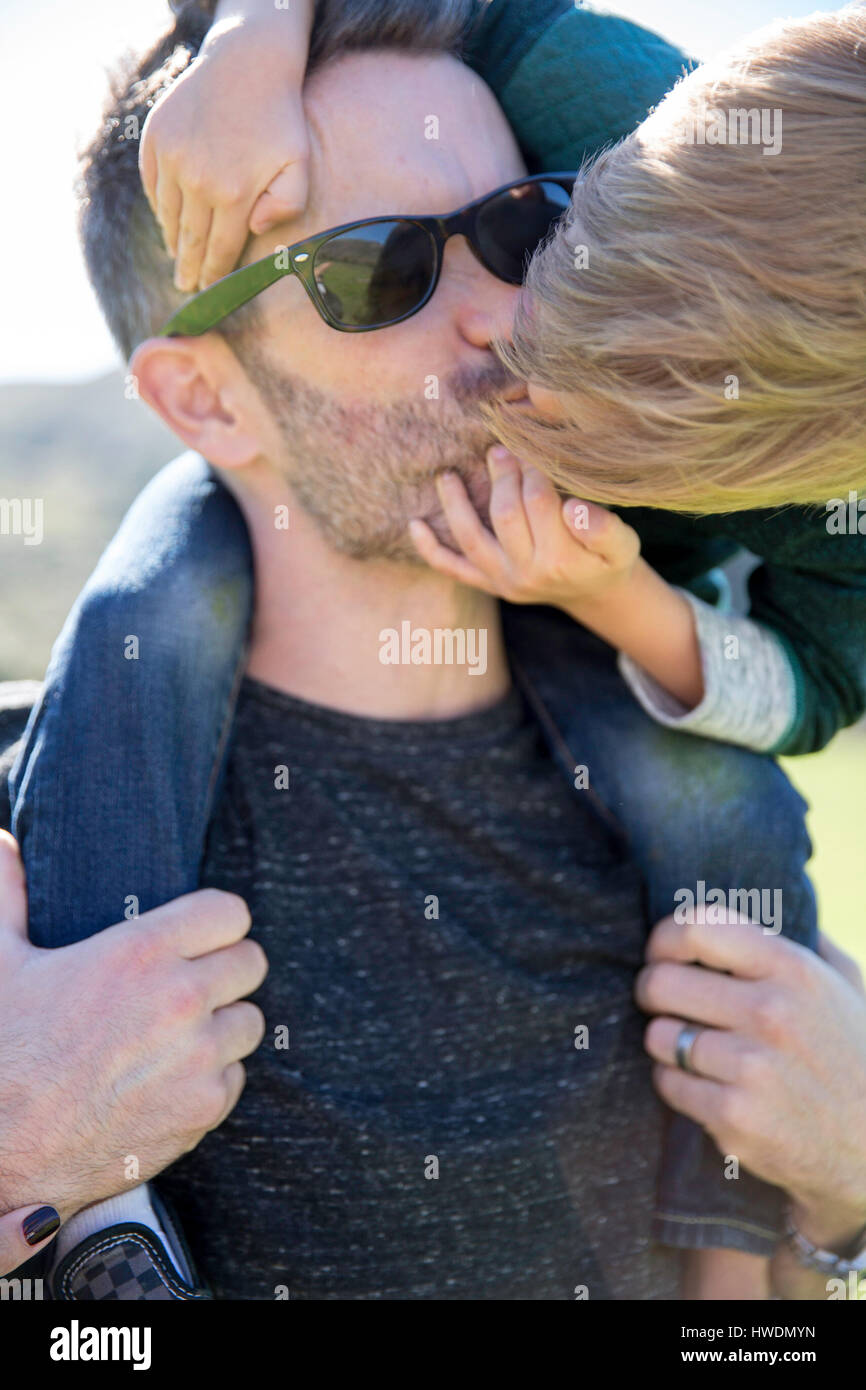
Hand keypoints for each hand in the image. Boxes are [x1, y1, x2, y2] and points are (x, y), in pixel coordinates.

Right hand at [0, 830, 267, 1266]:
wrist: (1, 1152)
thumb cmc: (2, 1052)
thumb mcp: (0, 962)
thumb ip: (8, 893)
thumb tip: (2, 842)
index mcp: (139, 952)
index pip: (230, 912)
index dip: (216, 921)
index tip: (200, 935)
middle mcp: (180, 1000)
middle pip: (251, 962)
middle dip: (225, 969)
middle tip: (193, 984)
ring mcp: (197, 1058)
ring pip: (249, 1022)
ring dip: (222, 1025)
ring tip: (181, 1033)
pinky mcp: (203, 1110)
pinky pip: (234, 1078)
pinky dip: (211, 1077)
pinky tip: (171, 1078)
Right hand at [139, 5, 313, 290]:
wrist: (246, 62)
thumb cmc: (280, 119)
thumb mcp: (299, 165)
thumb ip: (287, 206)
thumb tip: (256, 230)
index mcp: (232, 195)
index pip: (219, 250)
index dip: (213, 277)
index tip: (207, 294)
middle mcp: (196, 180)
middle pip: (189, 240)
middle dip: (187, 268)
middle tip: (184, 288)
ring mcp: (171, 159)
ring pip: (167, 215)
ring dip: (172, 240)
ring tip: (177, 256)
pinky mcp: (155, 139)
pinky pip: (152, 186)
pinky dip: (159, 206)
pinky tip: (167, 219)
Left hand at [408, 446, 639, 611]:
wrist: (592, 592)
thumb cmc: (608, 559)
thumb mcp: (623, 546)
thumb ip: (604, 529)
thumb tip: (574, 507)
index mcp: (561, 560)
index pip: (541, 502)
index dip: (536, 468)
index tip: (535, 446)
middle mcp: (526, 574)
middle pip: (505, 514)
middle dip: (502, 476)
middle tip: (502, 449)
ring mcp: (503, 581)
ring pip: (471, 538)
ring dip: (455, 504)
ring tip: (447, 474)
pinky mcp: (488, 584)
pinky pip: (454, 568)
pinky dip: (431, 549)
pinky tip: (414, 524)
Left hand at [636, 911, 865, 1247]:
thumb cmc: (852, 1053)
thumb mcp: (844, 984)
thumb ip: (803, 939)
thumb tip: (766, 894)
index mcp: (792, 970)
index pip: (696, 928)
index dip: (664, 939)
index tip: (662, 953)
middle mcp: (771, 1013)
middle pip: (661, 982)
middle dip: (652, 990)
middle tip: (662, 1001)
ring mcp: (751, 1067)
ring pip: (659, 1035)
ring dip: (665, 1040)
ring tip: (690, 1046)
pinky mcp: (734, 1116)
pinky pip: (668, 1082)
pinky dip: (677, 1083)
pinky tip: (704, 1084)